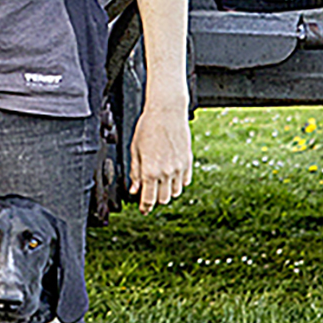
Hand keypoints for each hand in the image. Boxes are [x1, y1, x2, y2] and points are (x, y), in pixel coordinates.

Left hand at [129, 99, 192, 213]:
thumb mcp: (135, 150)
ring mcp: (179, 168)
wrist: (167, 112)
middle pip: (162, 199)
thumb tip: (134, 189)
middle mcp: (166, 173)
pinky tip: (171, 176)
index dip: (145, 207)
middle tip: (149, 193)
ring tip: (160, 183)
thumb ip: (135, 172)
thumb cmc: (148, 128)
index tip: (143, 209)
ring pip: (174, 193)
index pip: (148, 199)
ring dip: (167, 192)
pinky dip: (178, 183)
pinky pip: (185, 181)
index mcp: (149, 171)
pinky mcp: (188, 162)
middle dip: (155, 199)